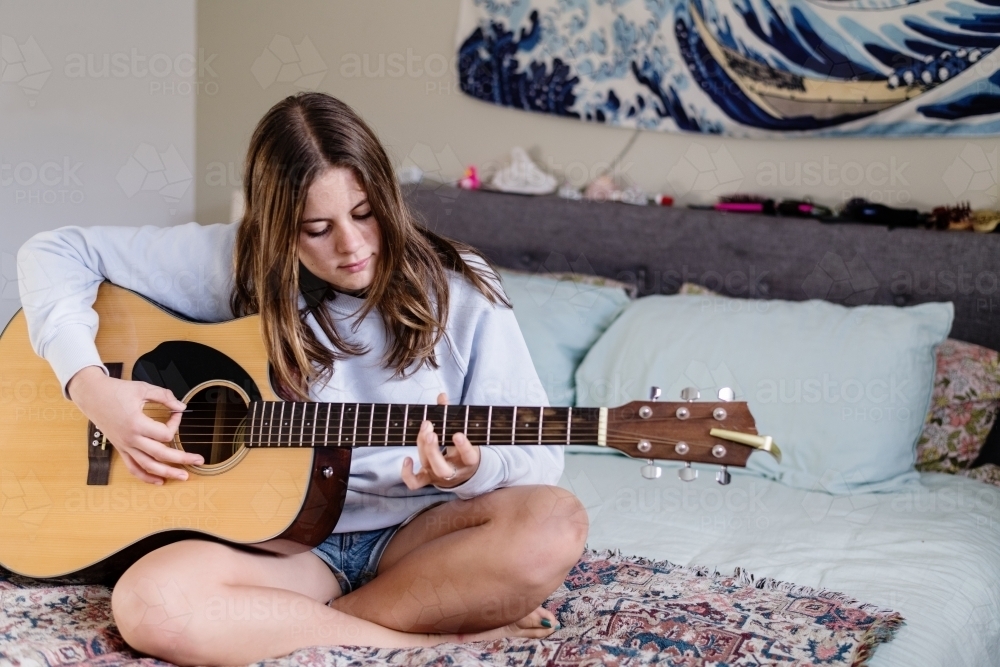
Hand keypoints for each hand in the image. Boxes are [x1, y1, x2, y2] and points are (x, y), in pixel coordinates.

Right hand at [68, 365, 202, 484]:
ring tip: (183, 476)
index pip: (165, 433)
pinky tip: (159, 481)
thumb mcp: (143, 389)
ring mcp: (125, 446)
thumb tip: (181, 406)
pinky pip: (133, 467)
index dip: (176, 423)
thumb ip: (164, 396)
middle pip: (160, 454)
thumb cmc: (116, 391)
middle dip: (182, 458)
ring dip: (167, 473)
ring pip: (148, 465)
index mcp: (136, 424)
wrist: (92, 395)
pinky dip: (146, 477)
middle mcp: (130, 438)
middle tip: (199, 460)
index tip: (176, 413)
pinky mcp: (121, 448)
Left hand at [401, 392, 479, 489]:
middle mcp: (453, 471)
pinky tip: (406, 459)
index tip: (457, 434)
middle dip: (433, 450)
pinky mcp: (427, 480)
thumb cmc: (462, 448)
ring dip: (423, 450)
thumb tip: (441, 395)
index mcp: (468, 461)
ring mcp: (438, 476)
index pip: (468, 456)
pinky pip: (414, 483)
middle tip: (430, 431)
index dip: (463, 447)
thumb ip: (451, 414)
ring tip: (424, 431)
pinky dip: (407, 474)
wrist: (463, 471)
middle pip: (442, 467)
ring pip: (429, 468)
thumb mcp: (462, 433)